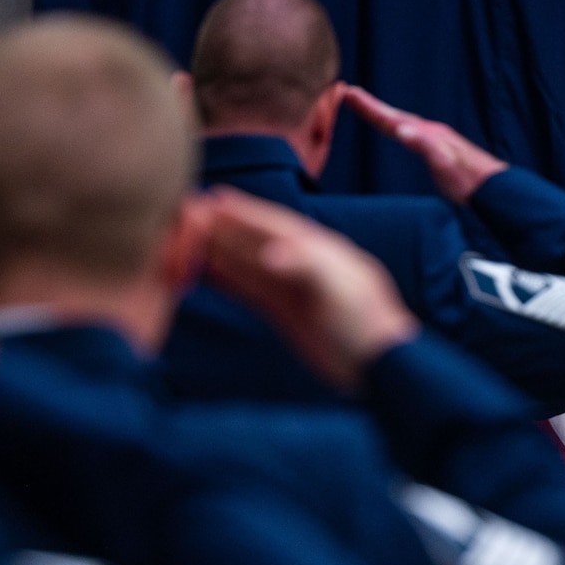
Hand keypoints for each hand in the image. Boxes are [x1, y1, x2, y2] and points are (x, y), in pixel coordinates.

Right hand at [201, 187, 419, 391]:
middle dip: (223, 227)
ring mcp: (293, 288)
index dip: (245, 212)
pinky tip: (205, 271)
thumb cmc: (365, 322)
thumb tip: (269, 255)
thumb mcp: (340, 289)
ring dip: (218, 250)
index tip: (216, 198)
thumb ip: (305, 266)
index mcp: (321, 249)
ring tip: (185, 238)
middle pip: (256, 240)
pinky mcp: (286, 313)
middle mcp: (304, 264)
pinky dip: (227, 278)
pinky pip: (249, 289)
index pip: (275, 224)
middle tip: (188, 213)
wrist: (380, 365)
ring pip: (248, 263)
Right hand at [342, 84, 506, 202]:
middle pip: (394, 115)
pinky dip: (395, 127)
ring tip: (365, 107)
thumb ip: (423, 145)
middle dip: (371, 106)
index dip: (370, 107)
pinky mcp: (436, 150)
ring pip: (401, 122)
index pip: (392, 118)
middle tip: (349, 93)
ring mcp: (433, 140)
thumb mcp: (444, 163)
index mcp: (426, 134)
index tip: (350, 93)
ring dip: (381, 114)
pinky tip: (396, 130)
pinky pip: (409, 133)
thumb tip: (400, 129)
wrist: (493, 188)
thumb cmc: (468, 179)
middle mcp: (429, 132)